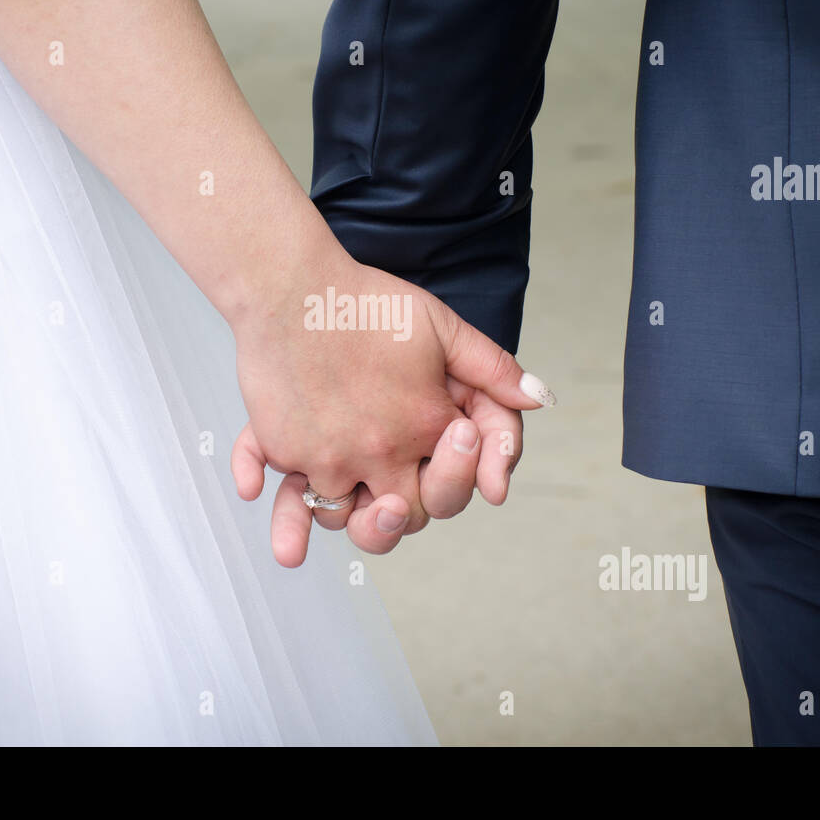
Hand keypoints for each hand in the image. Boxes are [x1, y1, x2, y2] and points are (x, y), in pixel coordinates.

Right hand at [229, 252, 553, 566]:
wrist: (288, 285)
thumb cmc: (364, 301)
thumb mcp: (441, 326)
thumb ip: (492, 368)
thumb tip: (538, 400)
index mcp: (422, 425)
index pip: (452, 487)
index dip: (455, 479)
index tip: (444, 451)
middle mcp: (376, 452)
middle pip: (401, 517)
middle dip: (406, 509)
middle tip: (397, 492)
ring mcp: (325, 457)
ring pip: (340, 518)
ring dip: (349, 515)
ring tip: (354, 500)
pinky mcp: (282, 450)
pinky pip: (282, 498)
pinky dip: (283, 518)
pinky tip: (285, 534)